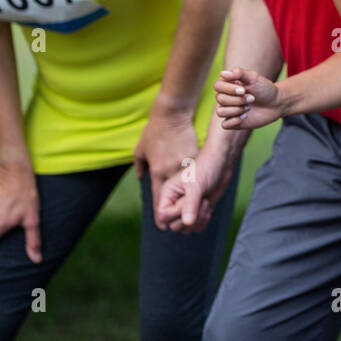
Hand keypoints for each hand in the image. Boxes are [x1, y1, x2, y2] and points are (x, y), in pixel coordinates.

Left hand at [134, 114, 198, 228]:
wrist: (172, 115)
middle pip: (175, 197)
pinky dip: (196, 178)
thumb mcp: (141, 148)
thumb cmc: (155, 131)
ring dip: (189, 195)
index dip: (161, 214)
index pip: (159, 198)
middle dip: (177, 210)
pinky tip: (199, 182)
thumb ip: (140, 165)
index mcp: (157, 171)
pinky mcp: (195, 157)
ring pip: (188, 186)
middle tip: (179, 221)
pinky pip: (196, 172)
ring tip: (192, 204)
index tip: (163, 225)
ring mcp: (185, 164)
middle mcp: (171, 171)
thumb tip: (140, 176)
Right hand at [157, 143, 232, 233]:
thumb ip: (190, 205)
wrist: (221, 165)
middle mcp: (173, 203)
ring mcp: (184, 210)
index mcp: (167, 194)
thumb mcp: (196, 185)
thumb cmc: (206, 168)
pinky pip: (195, 229)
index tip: (189, 200)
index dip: (177, 213)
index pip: (163, 215)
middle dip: (191, 217)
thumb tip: (187, 223)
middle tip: (201, 200)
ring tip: (205, 202)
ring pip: (185, 229)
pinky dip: (203, 221)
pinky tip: (208, 208)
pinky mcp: (195, 213)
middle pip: (173, 226)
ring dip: (199, 220)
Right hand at [215, 67, 282, 129]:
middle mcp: (225, 97)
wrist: (276, 103)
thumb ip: (239, 73)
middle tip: (252, 98)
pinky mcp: (233, 122)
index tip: (244, 90)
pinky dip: (234, 121)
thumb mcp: (254, 77)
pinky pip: (224, 124)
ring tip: (249, 107)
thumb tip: (222, 73)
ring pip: (220, 112)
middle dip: (238, 100)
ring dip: (237, 110)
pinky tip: (245, 116)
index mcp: (228, 84)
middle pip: (220, 99)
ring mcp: (228, 110)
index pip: (217, 86)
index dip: (229, 89)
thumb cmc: (264, 88)